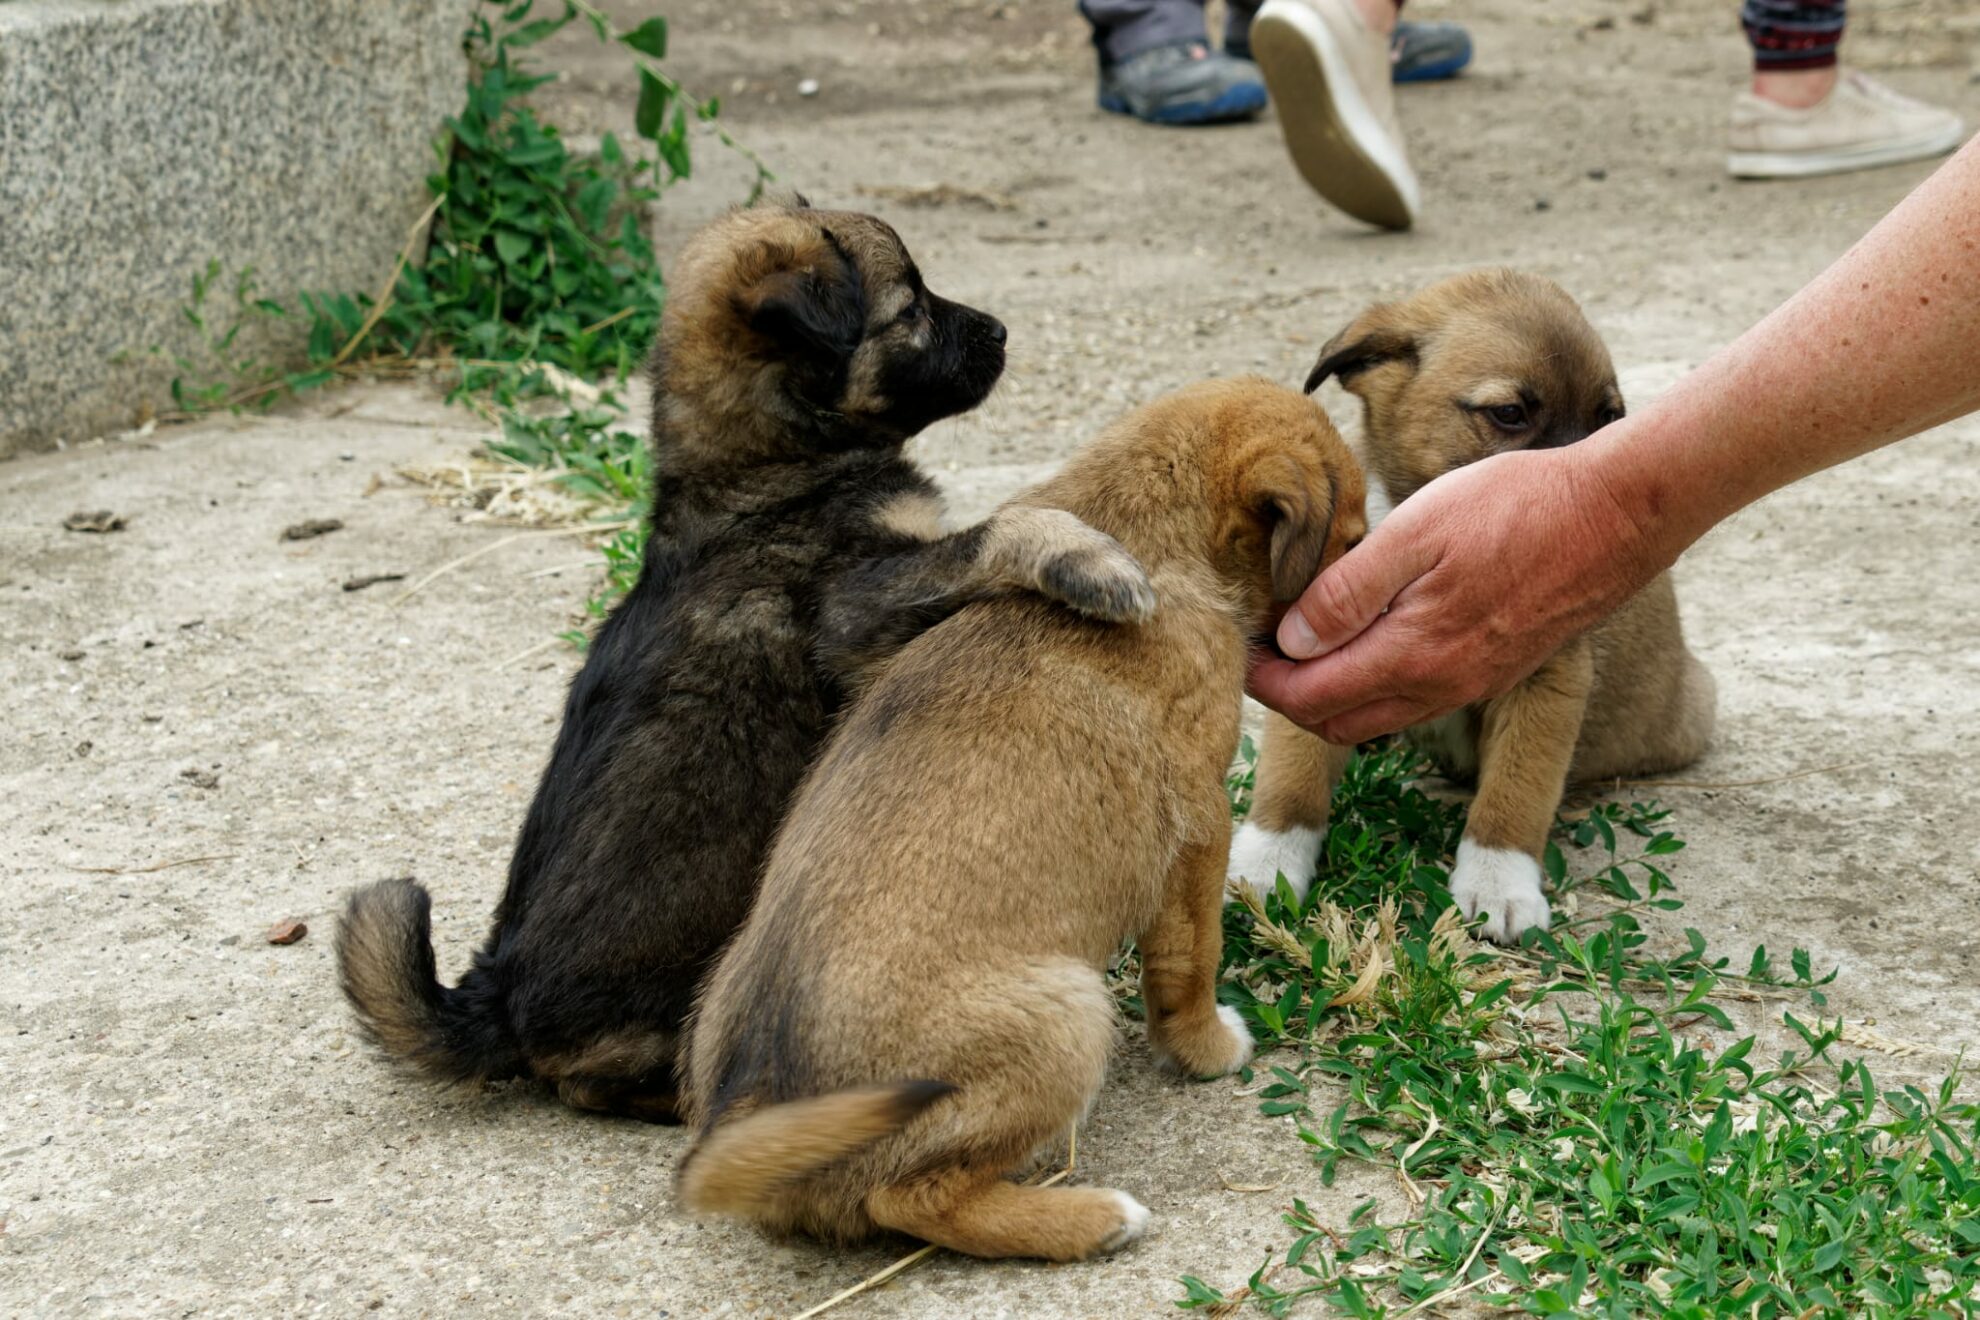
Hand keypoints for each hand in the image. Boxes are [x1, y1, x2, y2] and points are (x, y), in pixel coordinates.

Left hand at [1247, 441, 1662, 742]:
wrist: (1618, 514)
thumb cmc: (1516, 507)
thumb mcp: (1417, 531)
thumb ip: (1348, 592)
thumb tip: (1291, 640)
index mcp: (1411, 656)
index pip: (1307, 699)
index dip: (1262, 678)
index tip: (1240, 640)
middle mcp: (1438, 687)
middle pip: (1333, 722)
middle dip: (1287, 693)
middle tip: (1261, 644)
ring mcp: (1468, 684)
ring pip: (1372, 717)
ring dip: (1328, 693)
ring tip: (1302, 640)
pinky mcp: (1490, 671)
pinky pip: (1412, 700)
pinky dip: (1371, 683)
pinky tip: (1364, 635)